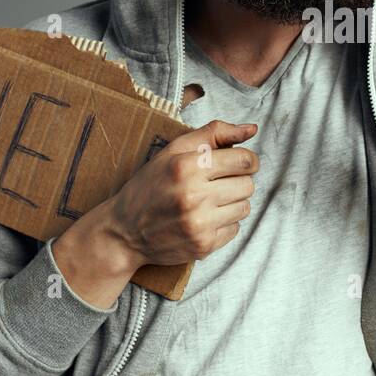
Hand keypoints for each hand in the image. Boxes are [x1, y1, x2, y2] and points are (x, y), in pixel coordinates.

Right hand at [104, 120, 259, 267]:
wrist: (124, 232)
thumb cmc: (150, 186)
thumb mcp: (174, 150)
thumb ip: (214, 134)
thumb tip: (252, 129)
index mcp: (187, 167)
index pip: (244, 160)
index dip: (247, 160)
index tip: (238, 163)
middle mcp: (194, 196)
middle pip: (248, 185)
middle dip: (238, 181)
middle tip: (217, 183)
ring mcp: (199, 224)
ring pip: (245, 208)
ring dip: (232, 203)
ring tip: (210, 201)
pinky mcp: (203, 246)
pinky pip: (235, 229)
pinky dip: (224, 224)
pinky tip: (204, 219)